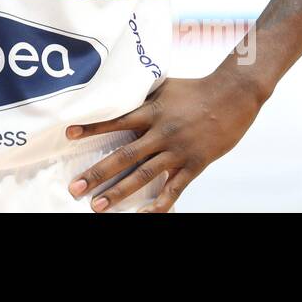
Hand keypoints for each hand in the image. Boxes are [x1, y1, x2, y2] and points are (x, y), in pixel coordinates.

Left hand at [65, 70, 264, 211]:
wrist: (233, 95)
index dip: (92, 128)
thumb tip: (118, 91)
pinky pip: (174, 188)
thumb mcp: (165, 86)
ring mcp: (178, 150)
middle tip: (75, 188)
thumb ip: (142, 95)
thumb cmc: (196, 88)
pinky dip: (159, 203)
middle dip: (97, 173)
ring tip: (98, 206)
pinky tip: (144, 214)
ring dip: (118, 192)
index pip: (116, 121)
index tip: (68, 135)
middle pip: (124, 156)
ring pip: (143, 175)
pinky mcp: (195, 164)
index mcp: (152, 111)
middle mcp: (161, 132)